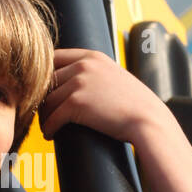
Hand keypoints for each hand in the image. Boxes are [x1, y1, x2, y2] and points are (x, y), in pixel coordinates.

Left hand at [38, 48, 168, 142]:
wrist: (148, 120)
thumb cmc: (135, 105)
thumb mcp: (114, 77)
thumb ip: (95, 73)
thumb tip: (75, 82)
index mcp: (92, 56)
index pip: (55, 57)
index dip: (45, 75)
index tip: (44, 91)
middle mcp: (83, 65)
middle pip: (47, 80)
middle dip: (42, 98)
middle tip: (43, 113)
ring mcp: (79, 83)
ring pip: (47, 101)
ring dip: (44, 116)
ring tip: (46, 126)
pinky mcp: (76, 103)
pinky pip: (52, 117)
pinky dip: (48, 128)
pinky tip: (50, 134)